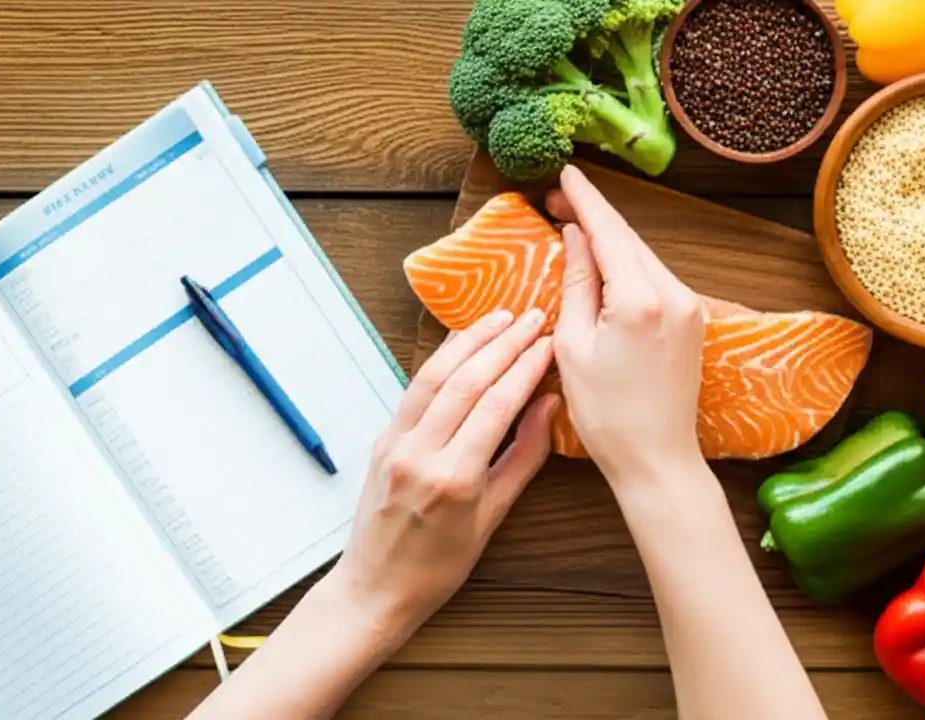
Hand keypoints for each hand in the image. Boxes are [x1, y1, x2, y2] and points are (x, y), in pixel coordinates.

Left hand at [331, 309, 558, 628]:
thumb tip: (547, 407)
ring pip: (434, 376)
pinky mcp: (382, 440)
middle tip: (532, 317)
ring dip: (470, 341)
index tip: (549, 343)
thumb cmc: (438, 567)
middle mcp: (420, 454)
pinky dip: (440, 360)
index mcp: (454, 479)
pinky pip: (413, 390)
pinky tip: (461, 343)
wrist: (374, 589)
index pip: (497, 405)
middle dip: (503, 343)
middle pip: (466, 381)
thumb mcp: (491, 518)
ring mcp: (395, 444)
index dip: (526, 368)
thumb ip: (522, 459)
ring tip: (500, 317)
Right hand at [548, 165, 706, 488]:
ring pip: (644, 257)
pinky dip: (628, 265)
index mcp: (640, 300)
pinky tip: (605, 263)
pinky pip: (655, 279)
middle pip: (629, 239)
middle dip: (594, 215)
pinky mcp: (693, 321)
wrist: (657, 459)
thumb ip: (577, 283)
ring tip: (575, 227)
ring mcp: (689, 307)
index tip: (565, 173)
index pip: (609, 232)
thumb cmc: (607, 414)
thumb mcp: (573, 345)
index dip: (585, 199)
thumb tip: (576, 236)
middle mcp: (674, 294)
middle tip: (557, 199)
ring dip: (612, 240)